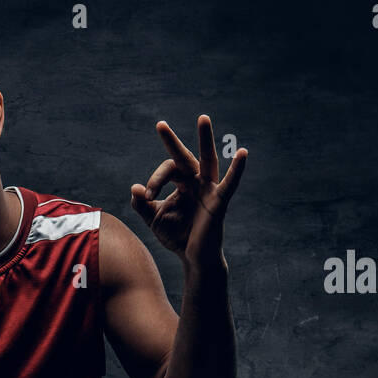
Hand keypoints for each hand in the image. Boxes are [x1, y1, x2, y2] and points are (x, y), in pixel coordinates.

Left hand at [130, 115, 246, 263]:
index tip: (146, 196)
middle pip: (184, 156)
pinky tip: (242, 153)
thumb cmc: (176, 236)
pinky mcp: (219, 202)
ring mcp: (209, 189)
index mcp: (181, 184)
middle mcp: (196, 182)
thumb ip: (142, 204)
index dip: (155, 181)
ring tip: (203, 119)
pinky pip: (230, 184)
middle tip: (159, 125)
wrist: (192, 258)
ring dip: (206, 139)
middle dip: (172, 141)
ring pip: (208, 160)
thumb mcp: (154, 219)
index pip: (167, 171)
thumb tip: (134, 187)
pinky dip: (237, 169)